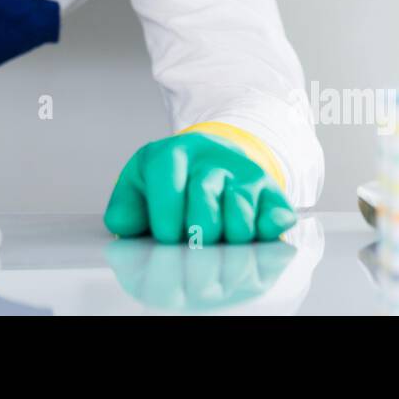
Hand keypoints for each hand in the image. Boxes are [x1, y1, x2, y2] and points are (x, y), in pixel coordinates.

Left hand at [104, 132, 295, 244]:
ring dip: (228, 239)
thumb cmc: (173, 180)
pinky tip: (254, 237)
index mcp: (173, 154)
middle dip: (196, 235)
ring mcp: (244, 173)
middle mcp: (212, 158)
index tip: (167, 238)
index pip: (168, 187)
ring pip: (240, 213)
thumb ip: (124, 207)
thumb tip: (123, 225)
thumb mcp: (139, 184)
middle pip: (204, 202)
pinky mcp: (271, 191)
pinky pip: (275, 216)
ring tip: (218, 241)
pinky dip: (266, 232)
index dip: (166, 223)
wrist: (213, 160)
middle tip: (193, 244)